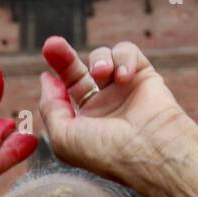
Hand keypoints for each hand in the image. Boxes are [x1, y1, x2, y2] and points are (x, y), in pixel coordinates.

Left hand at [38, 37, 197, 196]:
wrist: (151, 151)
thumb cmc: (105, 152)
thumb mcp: (62, 137)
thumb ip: (49, 107)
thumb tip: (46, 78)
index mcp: (85, 123)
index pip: (65, 94)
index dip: (55, 79)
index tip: (47, 74)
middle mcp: (104, 106)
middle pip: (78, 71)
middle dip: (63, 56)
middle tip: (52, 44)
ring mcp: (124, 91)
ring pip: (103, 58)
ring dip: (98, 60)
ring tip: (102, 73)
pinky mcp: (145, 76)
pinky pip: (127, 52)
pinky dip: (123, 58)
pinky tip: (124, 77)